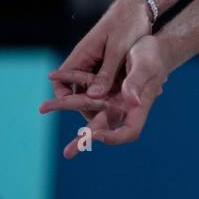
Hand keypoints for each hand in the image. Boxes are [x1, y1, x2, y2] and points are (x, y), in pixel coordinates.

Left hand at [40, 35, 169, 157]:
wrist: (154, 45)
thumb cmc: (154, 55)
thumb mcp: (145, 65)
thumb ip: (136, 83)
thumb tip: (130, 101)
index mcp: (138, 106)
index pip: (129, 132)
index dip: (114, 137)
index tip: (96, 135)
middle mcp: (123, 106)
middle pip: (102, 127)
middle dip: (83, 140)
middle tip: (67, 153)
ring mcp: (113, 97)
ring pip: (87, 105)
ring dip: (65, 105)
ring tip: (43, 107)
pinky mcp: (106, 85)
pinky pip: (86, 86)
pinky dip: (72, 82)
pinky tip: (55, 76)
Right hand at [48, 0, 151, 102]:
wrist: (139, 8)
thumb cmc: (127, 24)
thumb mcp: (118, 49)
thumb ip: (106, 72)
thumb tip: (92, 97)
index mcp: (81, 56)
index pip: (61, 83)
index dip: (65, 100)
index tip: (84, 111)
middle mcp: (86, 62)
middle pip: (80, 92)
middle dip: (92, 106)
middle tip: (109, 119)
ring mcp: (98, 65)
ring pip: (96, 90)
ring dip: (108, 100)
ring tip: (124, 110)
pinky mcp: (111, 67)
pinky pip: (110, 84)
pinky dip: (119, 91)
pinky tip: (133, 97)